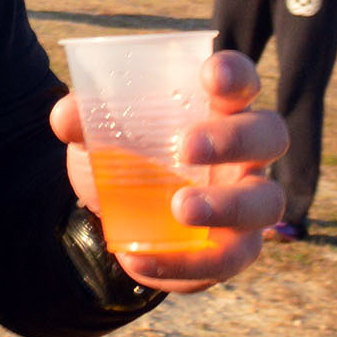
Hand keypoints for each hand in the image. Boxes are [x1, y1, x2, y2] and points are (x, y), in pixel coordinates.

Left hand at [50, 51, 286, 293]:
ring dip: (226, 205)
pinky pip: (226, 259)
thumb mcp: (102, 135)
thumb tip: (66, 117)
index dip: (235, 74)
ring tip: (180, 207)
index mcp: (218, 108)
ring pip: (266, 201)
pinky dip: (183, 262)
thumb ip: (86, 121)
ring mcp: (248, 201)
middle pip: (270, 134)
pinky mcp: (235, 248)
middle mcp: (245, 151)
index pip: (241, 80)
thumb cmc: (128, 154)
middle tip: (187, 147)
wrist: (122, 216)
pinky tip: (140, 259)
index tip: (212, 75)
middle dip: (235, 139)